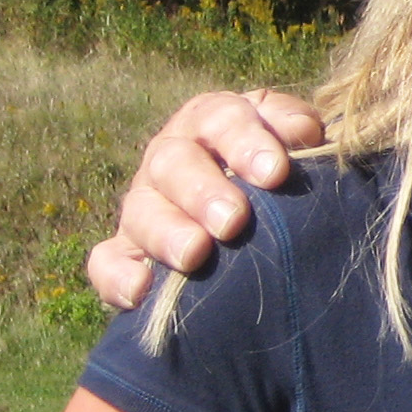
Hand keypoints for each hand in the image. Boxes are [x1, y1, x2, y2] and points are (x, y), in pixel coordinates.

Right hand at [85, 89, 327, 310]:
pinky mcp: (125, 249)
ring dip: (166, 233)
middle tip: (232, 221)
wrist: (256, 200)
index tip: (274, 173)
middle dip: (203, 192)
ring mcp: (145, 204)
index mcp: (212, 121)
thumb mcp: (292, 135)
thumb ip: (295, 127)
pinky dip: (118, 276)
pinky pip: (107, 261)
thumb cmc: (280, 164)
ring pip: (141, 211)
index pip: (222, 119)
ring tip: (194, 255)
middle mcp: (171, 156)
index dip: (246, 143)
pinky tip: (140, 292)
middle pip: (174, 163)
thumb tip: (303, 131)